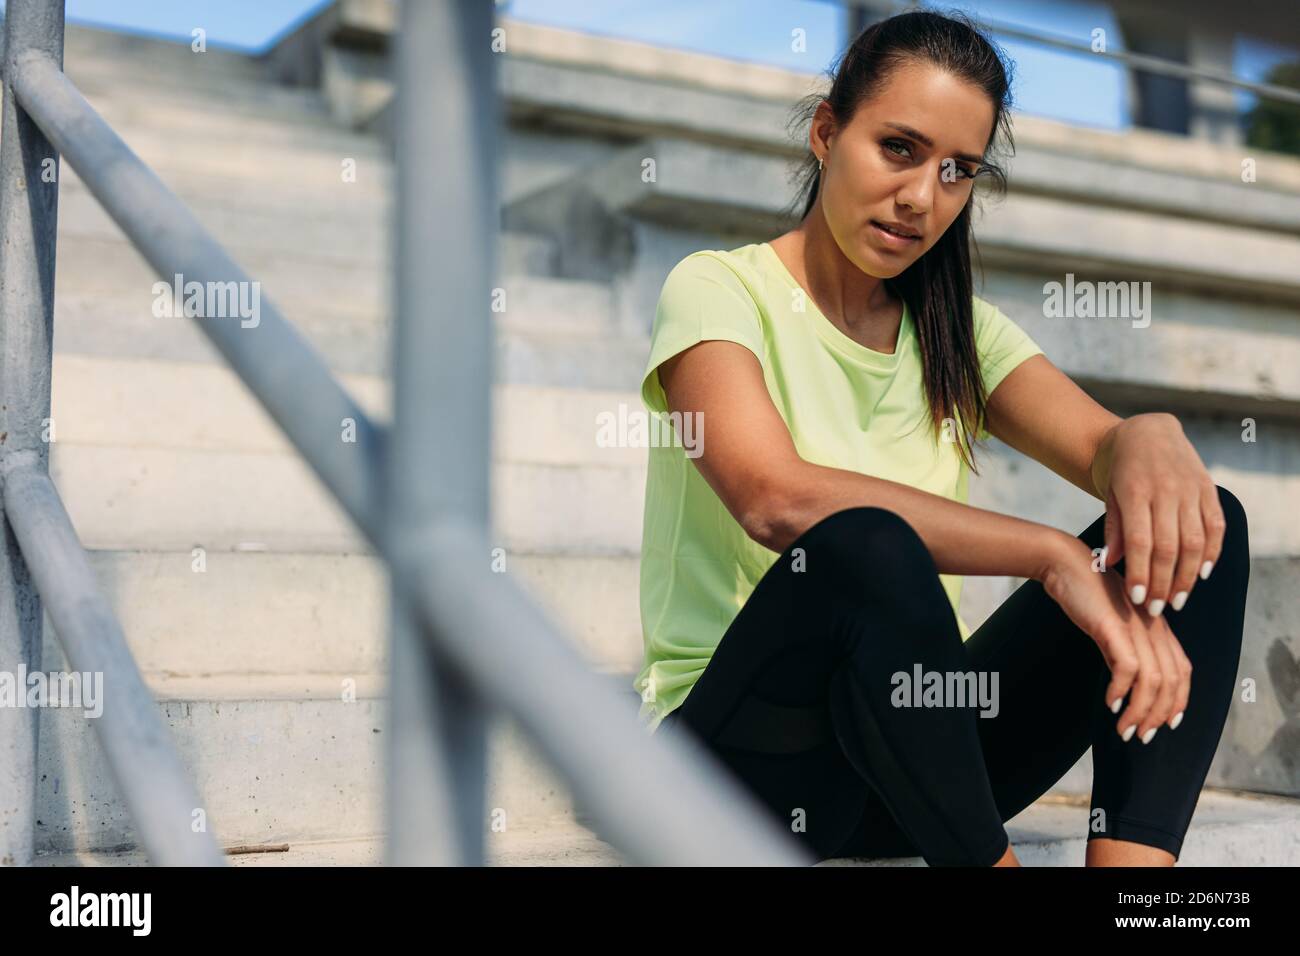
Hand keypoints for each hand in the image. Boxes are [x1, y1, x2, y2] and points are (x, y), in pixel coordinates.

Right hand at [1039, 534, 1190, 740]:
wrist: (1065, 564)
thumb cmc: (1086, 593)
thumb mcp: (1113, 624)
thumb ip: (1124, 649)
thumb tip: (1126, 684)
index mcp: (1158, 626)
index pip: (1182, 670)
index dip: (1179, 700)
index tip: (1165, 724)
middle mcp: (1154, 627)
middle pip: (1172, 681)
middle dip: (1159, 714)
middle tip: (1141, 736)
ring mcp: (1135, 626)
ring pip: (1153, 680)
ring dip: (1140, 711)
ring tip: (1125, 729)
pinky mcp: (1113, 626)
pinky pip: (1127, 667)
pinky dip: (1121, 690)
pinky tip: (1109, 703)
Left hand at [1093, 414, 1224, 616]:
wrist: (1148, 432)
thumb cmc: (1122, 470)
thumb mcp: (1110, 495)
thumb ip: (1114, 528)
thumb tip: (1110, 564)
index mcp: (1134, 491)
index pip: (1139, 541)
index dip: (1140, 572)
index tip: (1138, 599)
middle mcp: (1165, 491)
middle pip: (1168, 547)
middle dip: (1163, 583)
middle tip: (1157, 609)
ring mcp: (1190, 489)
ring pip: (1194, 541)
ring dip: (1188, 576)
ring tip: (1178, 600)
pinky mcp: (1208, 489)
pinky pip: (1216, 526)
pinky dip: (1212, 552)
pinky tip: (1202, 574)